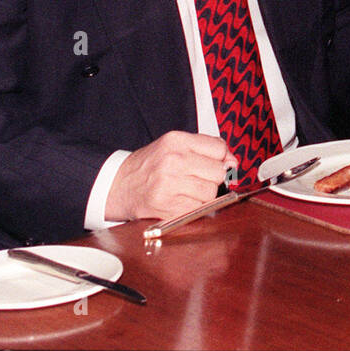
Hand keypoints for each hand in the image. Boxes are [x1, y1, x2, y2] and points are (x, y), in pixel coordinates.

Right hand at [106, 131, 235, 222]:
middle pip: (218, 172)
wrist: (116, 186)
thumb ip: (205, 149)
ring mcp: (169, 184)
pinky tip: (179, 203)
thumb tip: (233, 163)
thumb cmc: (149, 167)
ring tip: (184, 192)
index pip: (219, 148)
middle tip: (194, 180)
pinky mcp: (166, 207)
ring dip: (203, 197)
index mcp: (176, 140)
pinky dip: (193, 209)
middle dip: (212, 179)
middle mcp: (173, 160)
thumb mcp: (173, 147)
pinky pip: (198, 210)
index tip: (213, 165)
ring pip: (210, 193)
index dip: (221, 159)